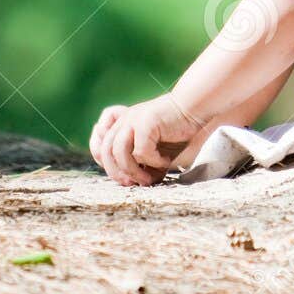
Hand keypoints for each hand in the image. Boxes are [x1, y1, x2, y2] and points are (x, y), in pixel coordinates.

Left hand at [89, 93, 208, 186]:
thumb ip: (142, 162)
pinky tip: (166, 162)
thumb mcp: (155, 149)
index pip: (99, 145)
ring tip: (147, 179)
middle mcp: (124, 120)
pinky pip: (141, 150)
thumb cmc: (178, 131)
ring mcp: (133, 119)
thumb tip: (135, 182)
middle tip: (131, 184)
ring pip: (119, 151)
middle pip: (106, 150)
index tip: (123, 178)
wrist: (195, 109)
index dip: (105, 164)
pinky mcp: (146, 122)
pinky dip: (153, 161)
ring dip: (132, 170)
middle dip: (116, 172)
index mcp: (122, 124)